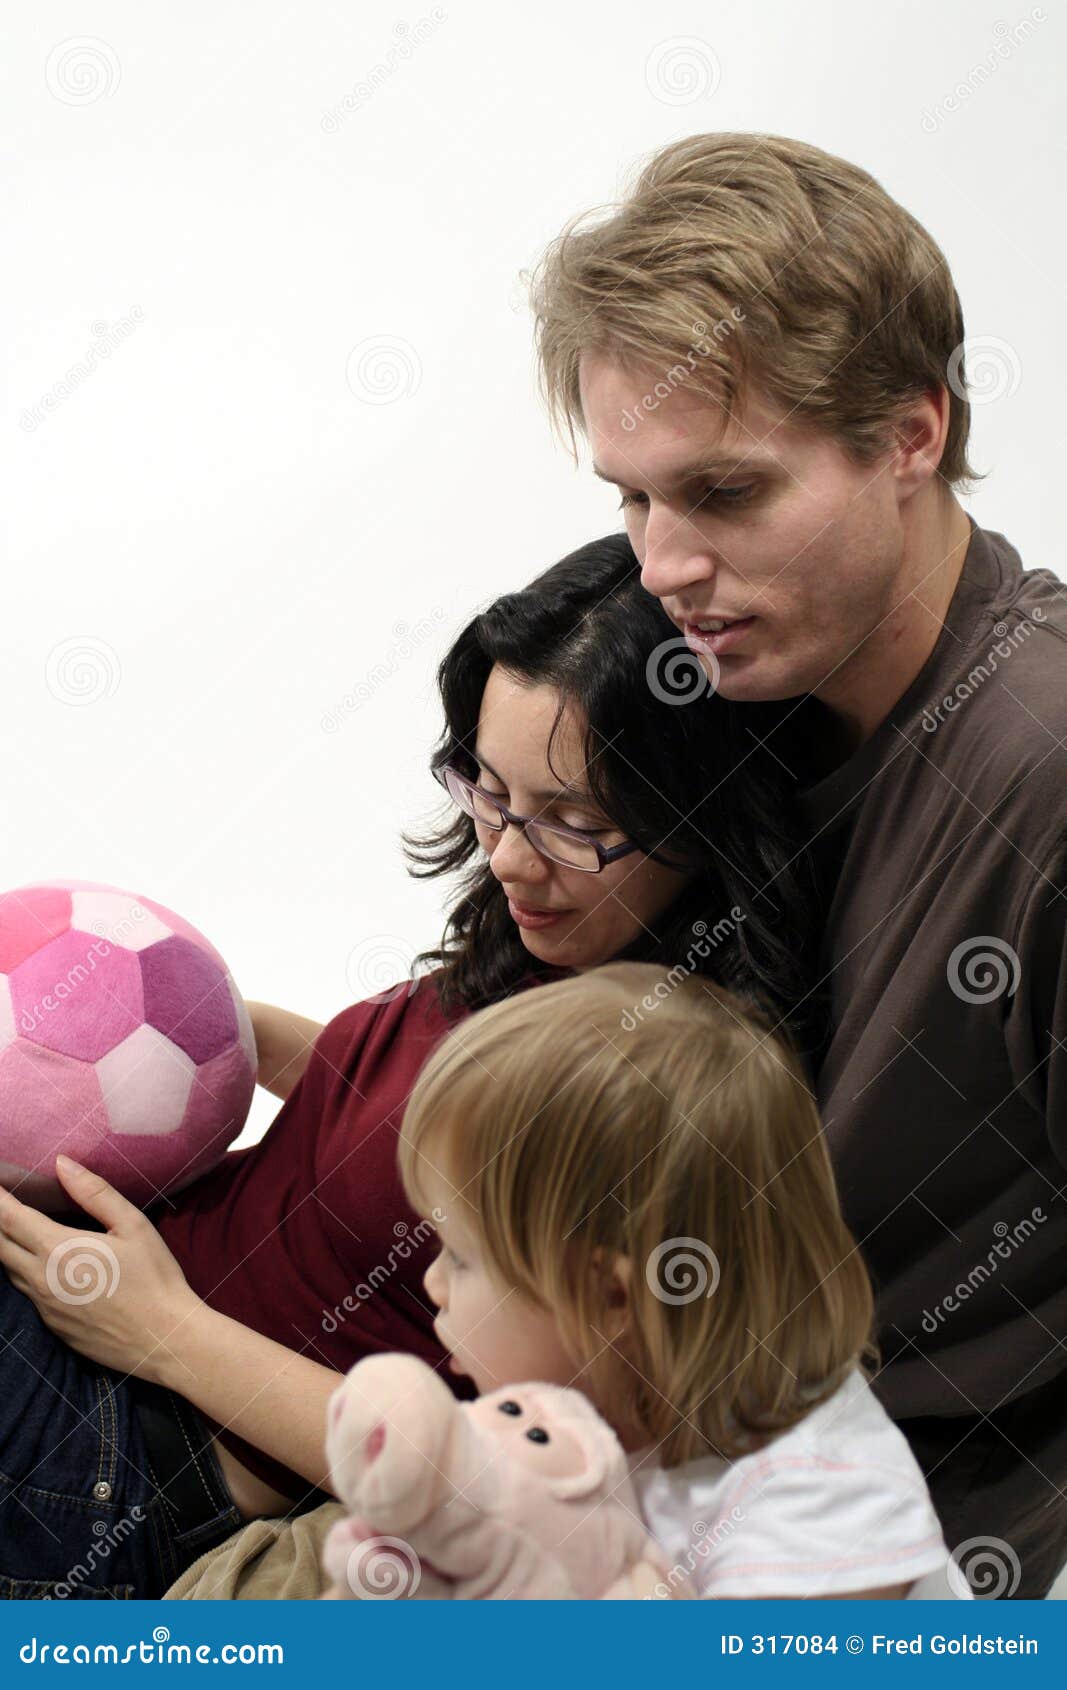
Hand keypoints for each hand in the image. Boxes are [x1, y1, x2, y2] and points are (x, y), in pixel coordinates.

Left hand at [0, 1155, 203, 1385]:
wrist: (162, 1339)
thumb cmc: (154, 1278)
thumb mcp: (133, 1226)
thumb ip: (94, 1193)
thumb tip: (62, 1163)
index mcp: (58, 1249)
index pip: (9, 1217)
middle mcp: (40, 1278)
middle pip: (0, 1245)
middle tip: (2, 1203)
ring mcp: (43, 1306)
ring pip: (9, 1270)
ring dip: (7, 1246)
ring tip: (13, 1228)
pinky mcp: (52, 1325)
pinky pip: (27, 1292)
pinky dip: (23, 1271)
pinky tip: (40, 1264)